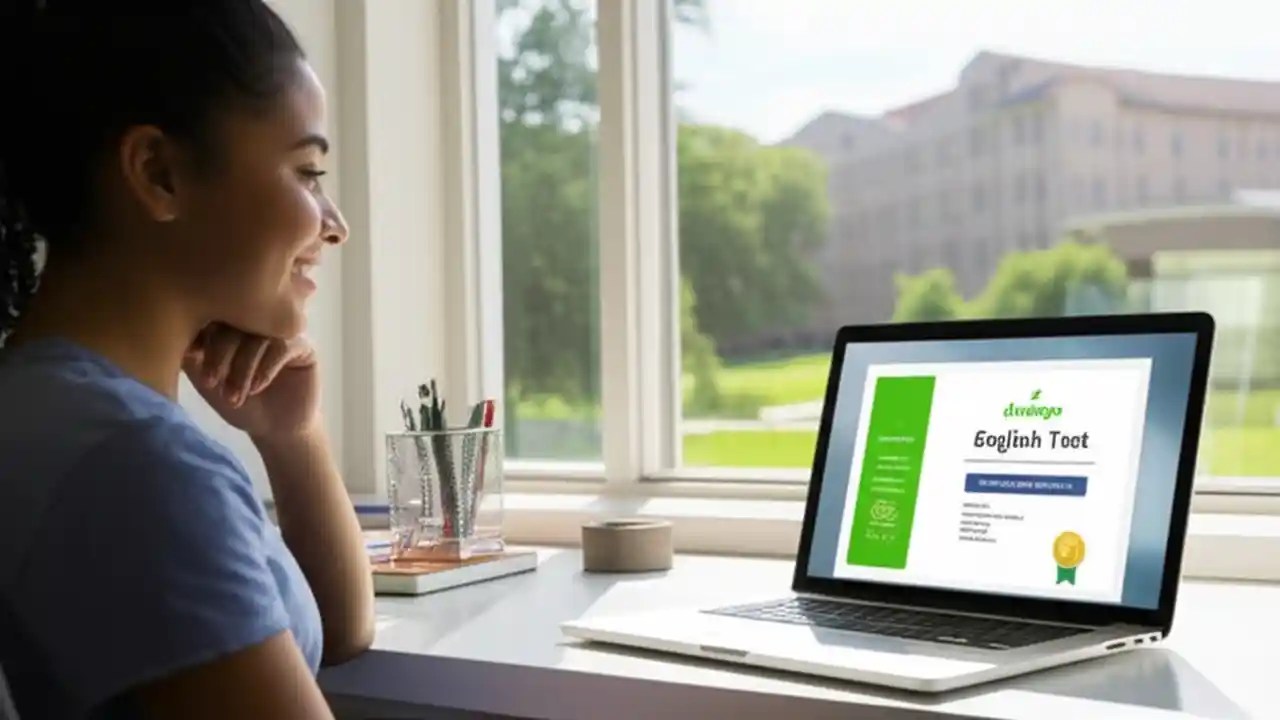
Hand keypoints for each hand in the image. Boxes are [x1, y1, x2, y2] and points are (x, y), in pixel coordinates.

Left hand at [184, 324, 321, 439]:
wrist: (275, 429)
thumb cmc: (238, 402)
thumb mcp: (206, 379)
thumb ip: (191, 355)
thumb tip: (170, 331)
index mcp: (228, 321)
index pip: (212, 312)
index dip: (201, 334)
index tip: (192, 359)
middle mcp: (255, 320)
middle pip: (236, 318)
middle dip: (220, 352)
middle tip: (212, 381)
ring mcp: (280, 330)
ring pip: (259, 334)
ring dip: (243, 367)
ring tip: (234, 395)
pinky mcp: (302, 344)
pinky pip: (283, 345)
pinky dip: (265, 368)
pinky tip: (257, 388)